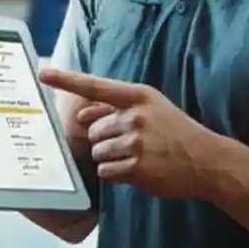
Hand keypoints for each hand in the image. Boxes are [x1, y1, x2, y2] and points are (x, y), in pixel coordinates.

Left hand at [39, 67, 222, 199]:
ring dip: (109, 159)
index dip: (66, 79)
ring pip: (97, 153)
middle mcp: (134, 115)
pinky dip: (114, 174)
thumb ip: (115, 109)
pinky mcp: (136, 166)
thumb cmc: (175, 132)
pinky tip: (135, 170)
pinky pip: (106, 171)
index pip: (95, 85)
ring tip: (135, 158)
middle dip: (103, 141)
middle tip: (128, 145)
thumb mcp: (150, 109)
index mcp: (138, 96)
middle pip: (92, 131)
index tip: (43, 73)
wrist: (205, 159)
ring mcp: (135, 142)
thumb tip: (82, 117)